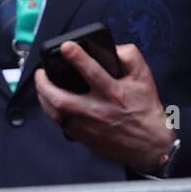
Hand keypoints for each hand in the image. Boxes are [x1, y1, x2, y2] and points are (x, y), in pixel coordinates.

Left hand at [34, 42, 174, 174]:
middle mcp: (98, 110)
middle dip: (45, 83)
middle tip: (41, 72)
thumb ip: (130, 58)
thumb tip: (112, 48)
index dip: (77, 57)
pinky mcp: (81, 135)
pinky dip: (50, 109)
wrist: (149, 144)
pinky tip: (50, 101)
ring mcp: (86, 125)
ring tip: (42, 84)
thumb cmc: (146, 110)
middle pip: (61, 97)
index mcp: (115, 94)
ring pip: (54, 111)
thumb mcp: (145, 79)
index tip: (66, 47)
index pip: (92, 72)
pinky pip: (58, 121)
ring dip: (43, 95)